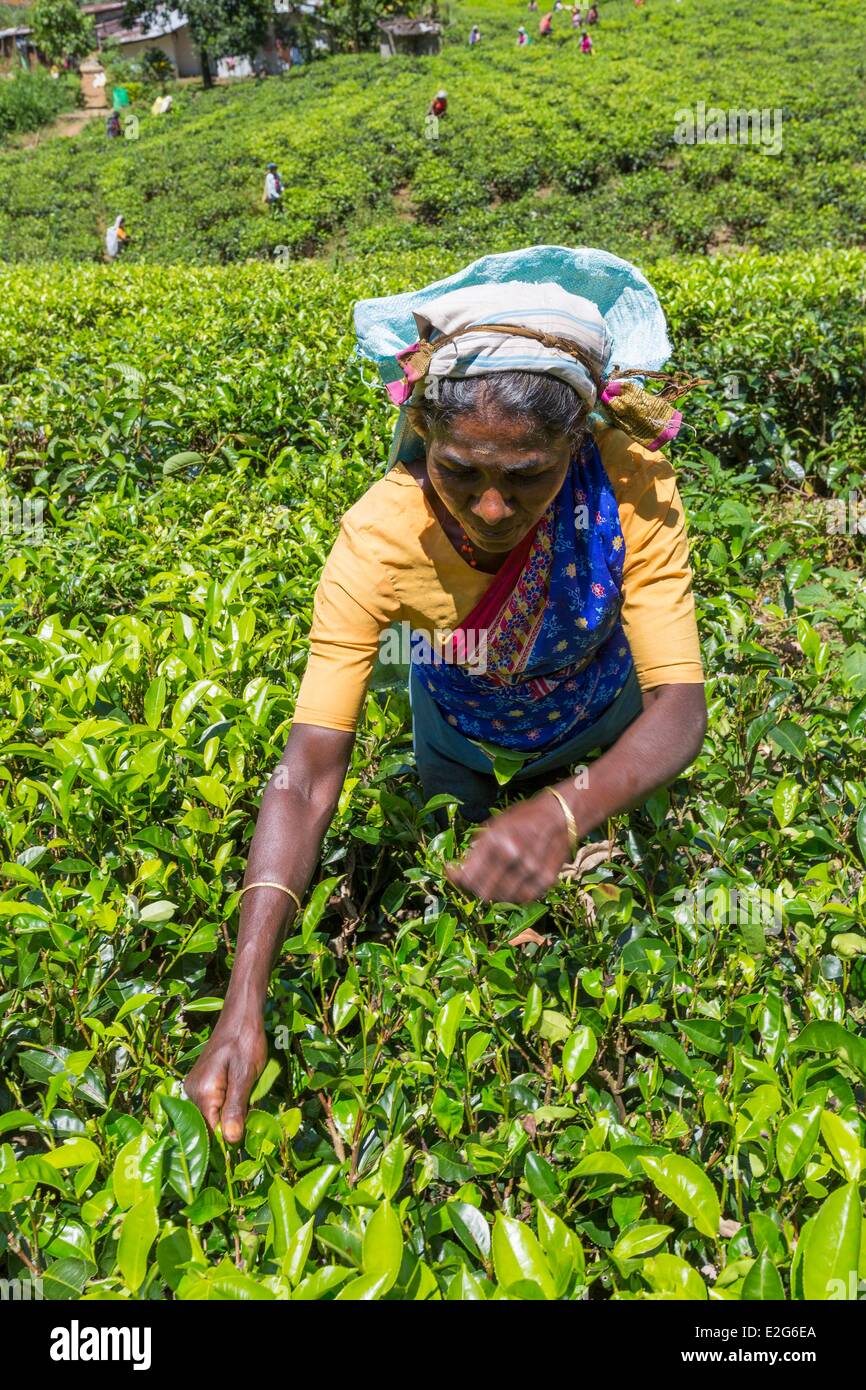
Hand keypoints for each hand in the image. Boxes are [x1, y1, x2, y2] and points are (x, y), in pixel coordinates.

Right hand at [185, 1011, 266, 1144]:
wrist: (241, 1016)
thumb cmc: (246, 1041)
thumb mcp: (245, 1076)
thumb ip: (236, 1108)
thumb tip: (230, 1141)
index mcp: (202, 1092)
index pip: (210, 1131)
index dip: (228, 1139)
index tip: (247, 1143)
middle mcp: (192, 1091)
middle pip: (210, 1123)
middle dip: (230, 1127)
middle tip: (253, 1123)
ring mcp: (196, 1086)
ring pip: (212, 1114)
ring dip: (230, 1116)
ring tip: (249, 1108)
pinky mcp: (203, 1082)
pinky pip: (213, 1103)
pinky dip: (227, 1105)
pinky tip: (241, 1099)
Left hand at [445, 789, 571, 902]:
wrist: (561, 816)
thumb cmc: (523, 818)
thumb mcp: (496, 824)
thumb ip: (477, 848)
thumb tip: (458, 871)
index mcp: (496, 840)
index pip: (469, 875)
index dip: (456, 879)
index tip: (453, 874)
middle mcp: (513, 856)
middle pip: (483, 892)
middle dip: (474, 888)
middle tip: (475, 880)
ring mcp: (531, 870)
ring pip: (502, 898)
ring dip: (494, 892)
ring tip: (494, 879)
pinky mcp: (546, 879)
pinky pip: (522, 898)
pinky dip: (513, 894)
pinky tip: (511, 882)